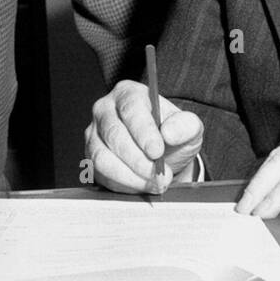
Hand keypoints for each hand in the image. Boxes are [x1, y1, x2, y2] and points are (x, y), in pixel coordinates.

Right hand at [85, 79, 204, 194]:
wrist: (162, 157)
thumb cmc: (172, 136)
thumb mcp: (189, 128)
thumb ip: (186, 126)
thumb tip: (169, 133)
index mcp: (128, 93)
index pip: (131, 108)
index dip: (143, 131)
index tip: (157, 151)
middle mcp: (105, 110)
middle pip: (114, 133)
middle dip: (138, 160)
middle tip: (160, 176)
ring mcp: (94, 134)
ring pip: (102, 156)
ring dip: (129, 176)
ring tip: (154, 184)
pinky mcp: (90, 158)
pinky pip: (99, 173)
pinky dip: (122, 184)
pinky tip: (141, 186)